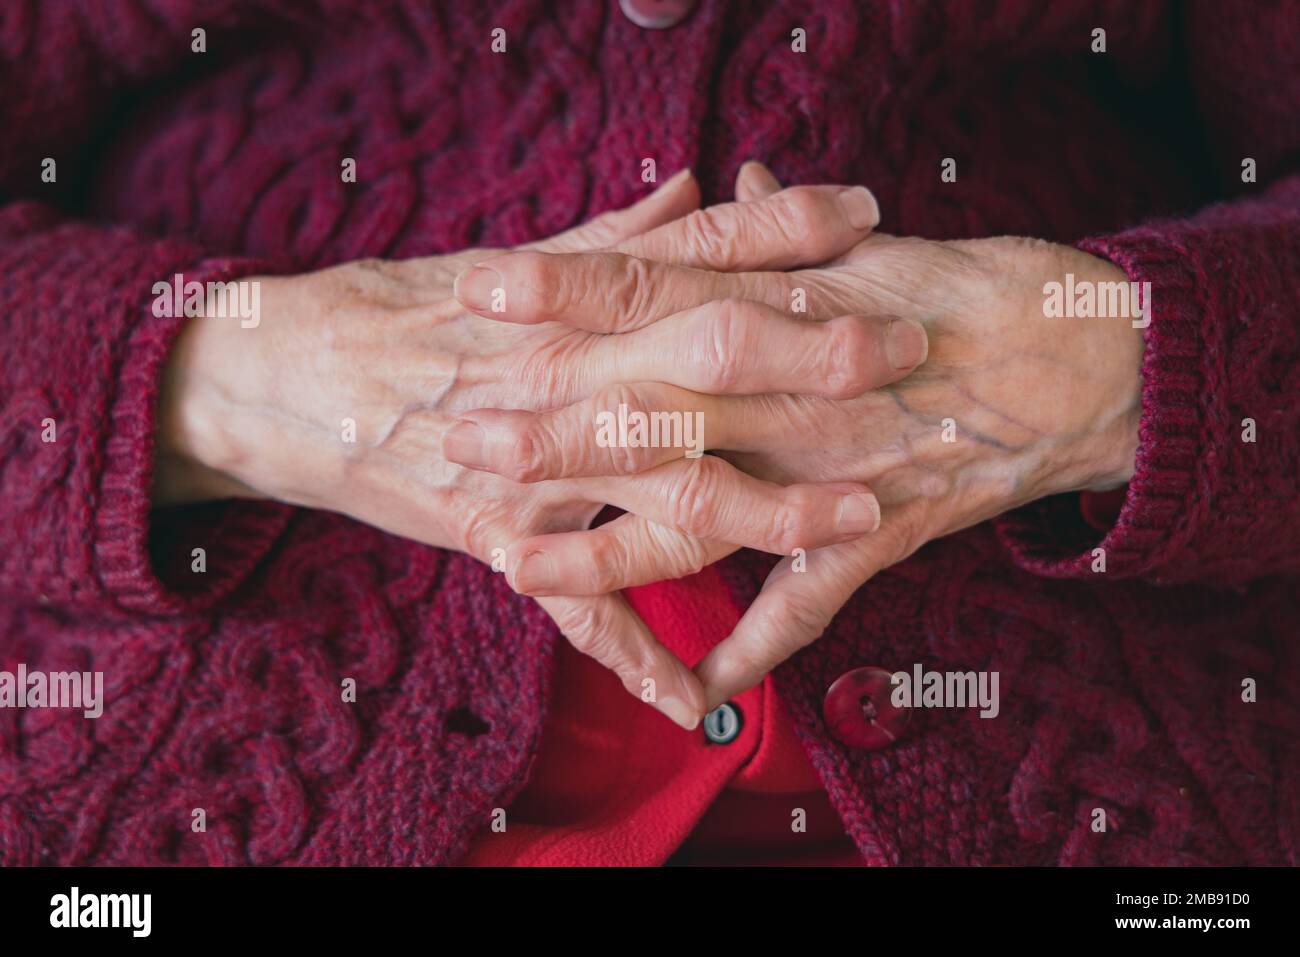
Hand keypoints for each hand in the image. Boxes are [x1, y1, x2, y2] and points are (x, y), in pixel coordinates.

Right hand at [152, 168, 899, 726]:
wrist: (289, 377)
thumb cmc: (407, 311)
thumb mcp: (513, 265)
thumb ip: (619, 238)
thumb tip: (701, 187)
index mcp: (573, 301)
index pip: (692, 250)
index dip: (781, 226)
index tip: (864, 217)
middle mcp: (566, 375)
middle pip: (706, 357)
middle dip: (811, 357)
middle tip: (903, 359)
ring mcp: (538, 463)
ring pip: (664, 487)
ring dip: (765, 508)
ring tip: (854, 525)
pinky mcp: (501, 535)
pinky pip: (574, 606)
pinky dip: (633, 657)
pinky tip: (695, 705)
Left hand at [444, 175, 1143, 708]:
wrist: (1085, 352)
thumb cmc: (968, 290)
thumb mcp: (870, 244)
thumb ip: (782, 229)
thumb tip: (726, 185)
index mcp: (784, 304)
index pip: (649, 284)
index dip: (562, 286)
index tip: (478, 290)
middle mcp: (794, 385)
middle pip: (651, 405)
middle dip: (550, 427)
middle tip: (460, 436)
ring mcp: (834, 465)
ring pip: (705, 513)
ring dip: (608, 547)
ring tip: (518, 569)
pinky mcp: (886, 529)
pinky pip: (813, 597)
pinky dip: (757, 641)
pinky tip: (703, 686)